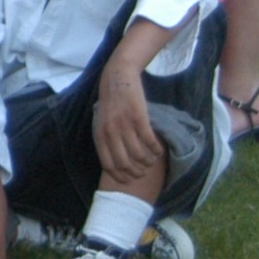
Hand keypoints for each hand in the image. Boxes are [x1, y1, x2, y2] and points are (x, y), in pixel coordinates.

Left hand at [93, 64, 165, 182]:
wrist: (117, 78)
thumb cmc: (110, 104)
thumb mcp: (101, 123)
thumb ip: (106, 141)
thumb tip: (115, 166)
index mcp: (99, 135)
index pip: (109, 165)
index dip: (121, 176)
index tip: (130, 180)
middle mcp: (110, 132)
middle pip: (125, 164)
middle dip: (137, 172)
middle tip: (144, 170)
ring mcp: (124, 125)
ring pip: (139, 155)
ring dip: (148, 161)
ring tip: (152, 159)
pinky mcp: (138, 117)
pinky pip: (150, 141)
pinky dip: (156, 150)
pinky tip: (158, 150)